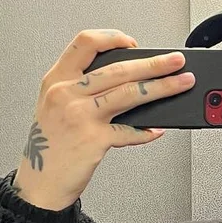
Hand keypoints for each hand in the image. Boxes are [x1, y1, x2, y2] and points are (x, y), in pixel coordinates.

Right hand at [12, 29, 194, 209]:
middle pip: (119, 68)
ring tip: (182, 83)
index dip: (112, 38)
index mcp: (56, 79)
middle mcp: (66, 93)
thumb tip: (128, 77)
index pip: (85, 42)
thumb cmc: (49, 146)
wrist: (39, 184)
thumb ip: (82, 87)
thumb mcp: (55, 106)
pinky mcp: (93, 140)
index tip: (134, 44)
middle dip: (154, 63)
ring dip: (162, 87)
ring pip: (130, 92)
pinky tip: (158, 130)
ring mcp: (80, 116)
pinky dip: (147, 132)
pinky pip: (129, 131)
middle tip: (176, 61)